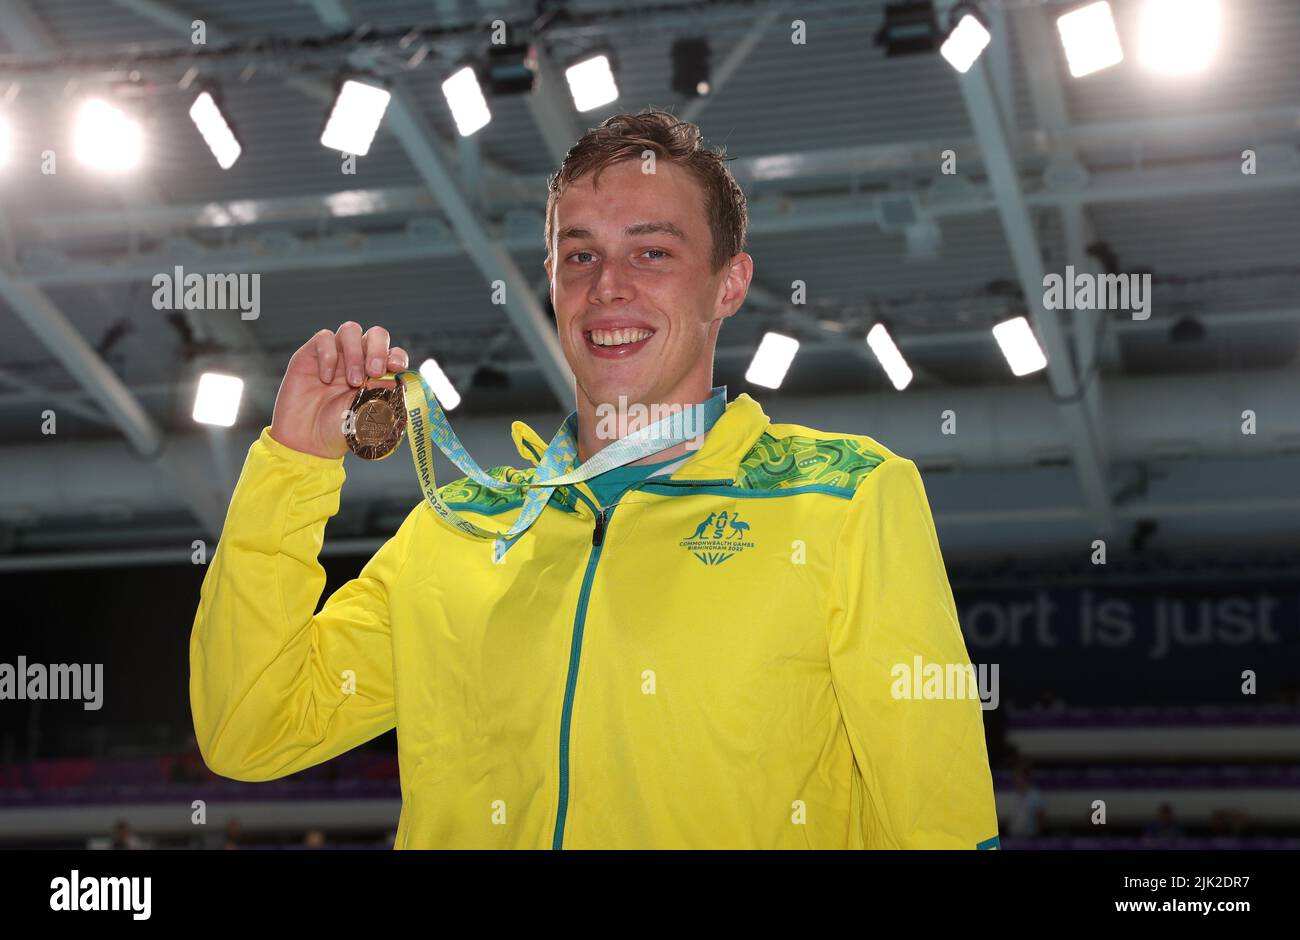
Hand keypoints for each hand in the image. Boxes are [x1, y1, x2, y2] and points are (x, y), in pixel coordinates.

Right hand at [269, 322, 409, 458]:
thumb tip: (398, 379)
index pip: (393, 354)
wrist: (307, 441)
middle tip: (374, 372)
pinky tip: (326, 377)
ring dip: (355, 352)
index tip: (396, 368)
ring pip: (350, 330)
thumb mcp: (368, 414)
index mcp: (377, 375)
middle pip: (375, 334)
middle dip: (378, 349)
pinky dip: (328, 355)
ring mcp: (336, 356)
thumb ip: (383, 395)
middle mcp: (358, 361)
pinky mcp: (312, 354)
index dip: (397, 356)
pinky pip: (324, 338)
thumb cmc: (339, 430)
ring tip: (353, 381)